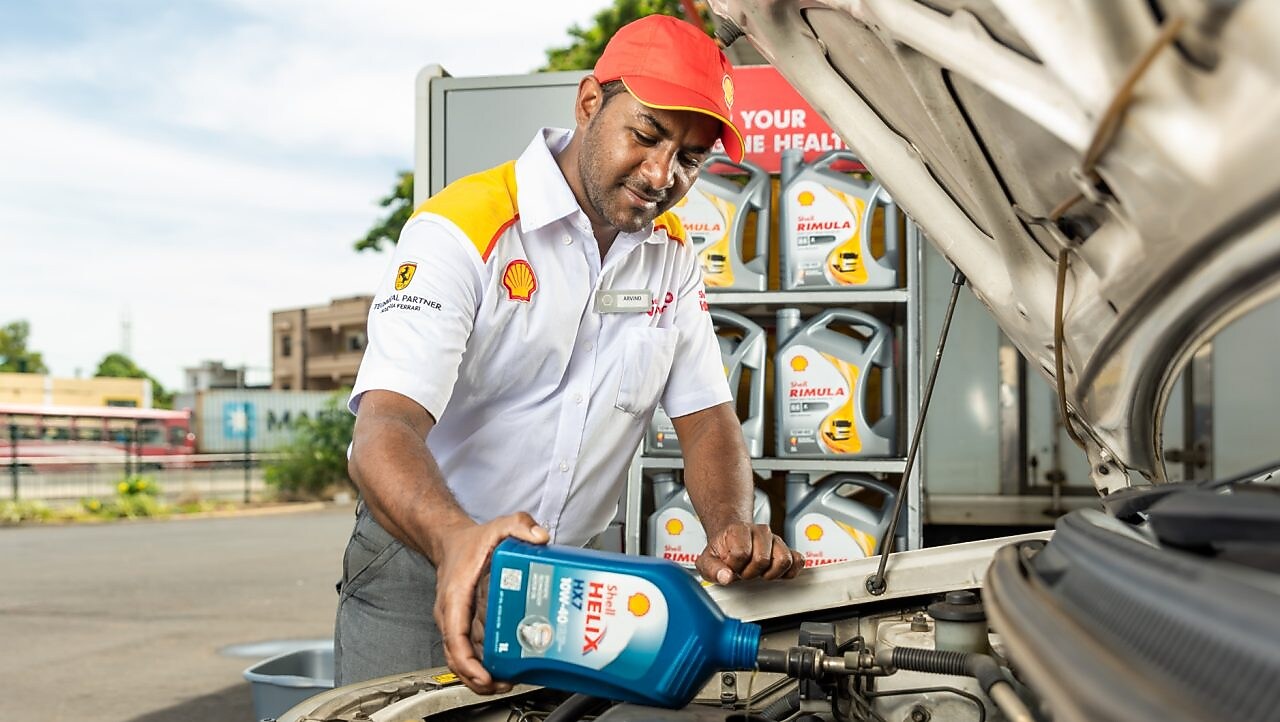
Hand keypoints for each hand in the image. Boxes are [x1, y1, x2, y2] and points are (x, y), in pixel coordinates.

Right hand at [433, 512, 548, 693]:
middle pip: (456, 656)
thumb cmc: (470, 542)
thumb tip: (539, 537)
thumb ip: (519, 524)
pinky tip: (501, 668)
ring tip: (505, 683)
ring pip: (460, 658)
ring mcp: (455, 620)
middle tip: (503, 685)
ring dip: (478, 676)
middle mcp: (451, 613)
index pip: (454, 637)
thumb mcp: (498, 526)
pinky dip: (480, 664)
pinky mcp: (463, 623)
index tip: (484, 675)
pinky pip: (467, 650)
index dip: (468, 662)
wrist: (450, 541)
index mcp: (455, 596)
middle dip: (476, 677)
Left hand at [696, 522, 802, 584]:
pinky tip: (774, 573)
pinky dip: (789, 571)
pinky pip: (797, 561)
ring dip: (769, 573)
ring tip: (758, 572)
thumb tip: (726, 577)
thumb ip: (712, 569)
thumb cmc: (722, 551)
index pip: (741, 554)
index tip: (731, 567)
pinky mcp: (787, 549)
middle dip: (750, 573)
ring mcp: (775, 539)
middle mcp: (760, 531)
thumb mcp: (708, 561)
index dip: (735, 567)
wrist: (732, 540)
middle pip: (762, 560)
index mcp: (739, 530)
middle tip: (743, 571)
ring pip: (783, 560)